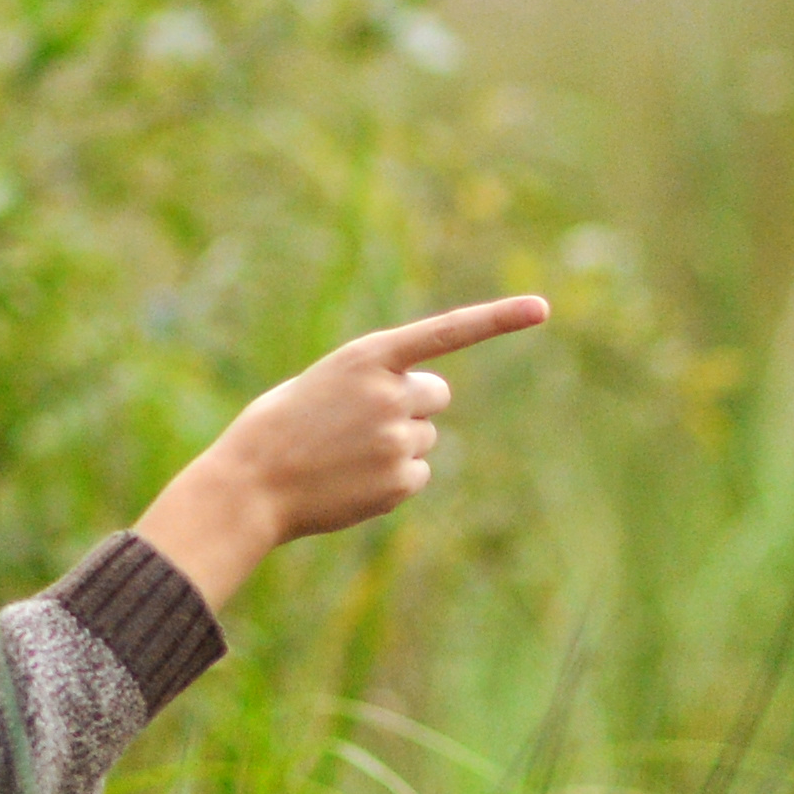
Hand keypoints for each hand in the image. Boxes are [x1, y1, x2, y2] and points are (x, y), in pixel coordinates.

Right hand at [133, 297, 548, 610]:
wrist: (250, 485)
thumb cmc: (277, 428)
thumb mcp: (321, 385)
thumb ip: (373, 384)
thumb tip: (419, 414)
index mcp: (366, 357)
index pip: (445, 332)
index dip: (497, 318)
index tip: (542, 308)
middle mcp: (390, 394)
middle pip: (437, 394)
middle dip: (411, 405)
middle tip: (360, 421)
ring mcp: (397, 439)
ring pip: (425, 437)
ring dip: (397, 442)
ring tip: (345, 454)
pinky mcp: (399, 480)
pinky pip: (417, 473)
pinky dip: (391, 477)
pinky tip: (351, 481)